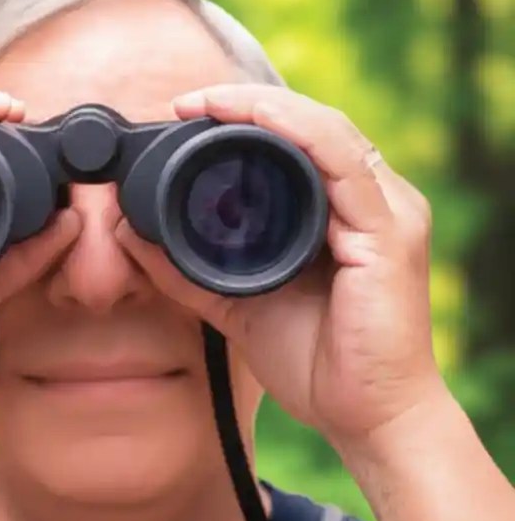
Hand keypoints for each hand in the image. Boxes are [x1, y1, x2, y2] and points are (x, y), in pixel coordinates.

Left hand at [115, 83, 443, 449]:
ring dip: (264, 108)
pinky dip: (298, 134)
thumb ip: (184, 268)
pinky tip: (259, 121)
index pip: (297, 139)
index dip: (244, 115)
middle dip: (246, 103)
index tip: (185, 111)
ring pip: (326, 130)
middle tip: (188, 101)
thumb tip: (131, 233)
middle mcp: (371, 201)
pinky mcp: (388, 235)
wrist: (364, 419)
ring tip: (209, 102)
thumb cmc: (315, 361)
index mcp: (342, 210)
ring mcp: (386, 213)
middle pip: (311, 123)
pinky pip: (344, 164)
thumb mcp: (231, 301)